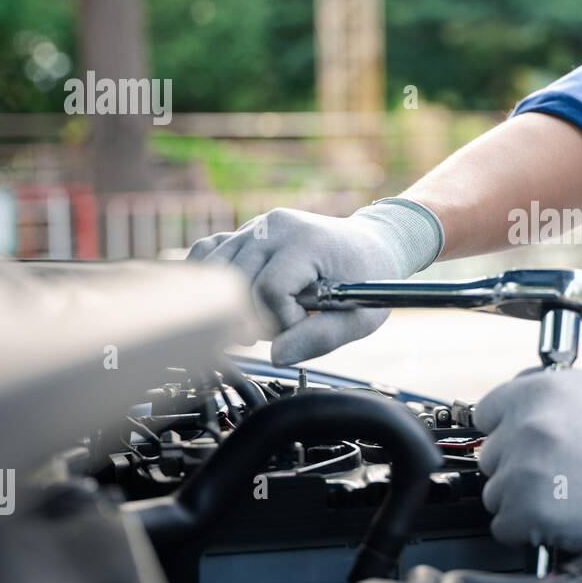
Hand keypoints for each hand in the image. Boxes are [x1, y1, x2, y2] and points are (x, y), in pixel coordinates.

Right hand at [186, 201, 441, 365]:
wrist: (373, 245)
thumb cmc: (369, 280)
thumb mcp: (359, 318)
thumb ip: (320, 338)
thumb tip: (277, 356)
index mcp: (307, 242)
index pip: (269, 290)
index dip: (282, 320)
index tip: (304, 323)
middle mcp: (276, 227)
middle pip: (237, 284)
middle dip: (257, 317)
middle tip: (286, 323)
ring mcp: (257, 226)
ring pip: (216, 273)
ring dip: (233, 304)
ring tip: (266, 312)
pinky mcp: (245, 231)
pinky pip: (208, 253)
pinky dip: (211, 280)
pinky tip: (230, 298)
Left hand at [474, 368, 581, 550]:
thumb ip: (534, 387)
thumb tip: (496, 405)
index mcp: (536, 392)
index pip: (484, 413)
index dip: (505, 430)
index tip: (523, 442)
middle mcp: (527, 427)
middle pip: (488, 455)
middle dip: (514, 464)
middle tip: (553, 468)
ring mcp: (525, 471)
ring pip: (493, 492)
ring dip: (519, 498)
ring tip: (558, 492)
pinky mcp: (530, 512)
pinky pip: (502, 525)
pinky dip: (524, 527)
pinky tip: (555, 514)